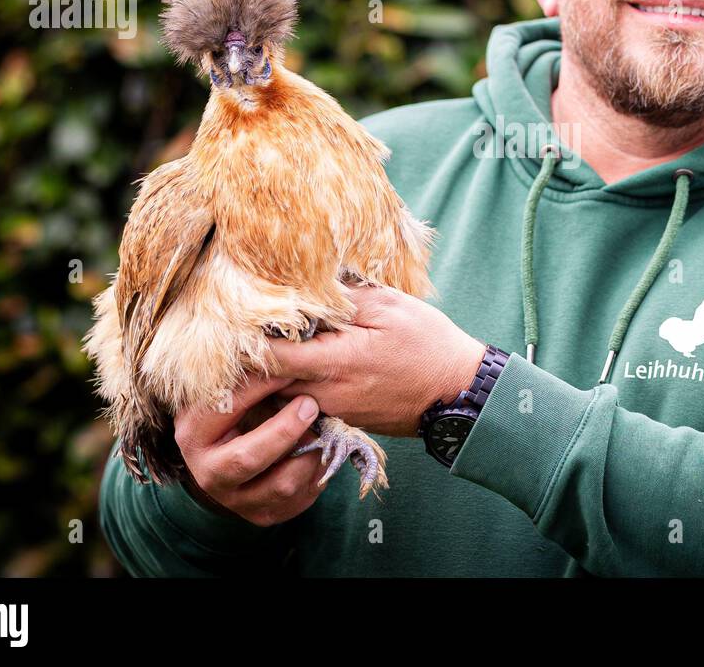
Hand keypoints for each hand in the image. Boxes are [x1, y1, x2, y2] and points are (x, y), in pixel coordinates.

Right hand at [174, 373, 327, 526]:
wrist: (237, 456)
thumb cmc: (242, 408)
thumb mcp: (235, 390)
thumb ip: (249, 371)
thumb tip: (277, 336)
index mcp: (192, 432)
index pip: (224, 408)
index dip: (260, 384)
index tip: (290, 365)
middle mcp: (206, 471)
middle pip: (247, 458)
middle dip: (285, 430)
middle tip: (311, 403)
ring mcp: (234, 498)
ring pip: (280, 483)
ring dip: (308, 453)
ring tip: (319, 427)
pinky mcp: (261, 514)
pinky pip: (298, 498)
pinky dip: (316, 472)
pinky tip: (319, 448)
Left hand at [268, 283, 485, 437]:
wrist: (457, 393)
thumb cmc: (428, 344)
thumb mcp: (390, 306)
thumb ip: (344, 298)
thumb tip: (306, 286)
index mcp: (333, 363)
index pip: (267, 357)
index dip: (249, 337)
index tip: (246, 314)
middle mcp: (324, 394)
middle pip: (267, 380)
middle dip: (256, 357)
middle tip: (252, 327)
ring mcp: (332, 410)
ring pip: (283, 394)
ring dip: (276, 371)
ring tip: (278, 341)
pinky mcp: (342, 418)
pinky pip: (303, 403)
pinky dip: (296, 384)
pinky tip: (304, 361)